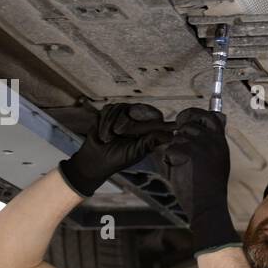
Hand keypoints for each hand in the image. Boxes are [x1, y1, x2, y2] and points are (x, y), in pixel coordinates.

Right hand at [58, 103, 191, 196]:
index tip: (150, 118)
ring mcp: (123, 115)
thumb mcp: (136, 152)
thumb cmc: (118, 159)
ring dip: (112, 124)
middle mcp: (137, 120)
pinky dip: (104, 121)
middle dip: (125, 122)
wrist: (96, 159)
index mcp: (147, 130)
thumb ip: (151, 142)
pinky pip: (109, 109)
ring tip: (108, 138)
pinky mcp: (109, 113)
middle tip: (118, 133)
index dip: (153, 116)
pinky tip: (102, 133)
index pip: (155, 117)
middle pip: (137, 109)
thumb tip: (171, 135)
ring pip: (121, 108)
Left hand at [158, 107, 239, 255]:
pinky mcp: (189, 153)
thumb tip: (213, 119)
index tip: (182, 119)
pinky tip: (180, 172)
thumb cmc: (209, 187)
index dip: (193, 114)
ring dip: (175, 151)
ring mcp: (201, 145)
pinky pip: (170, 149)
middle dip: (180, 137)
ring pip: (177, 138)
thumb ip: (212, 142)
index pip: (209, 116)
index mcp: (221, 142)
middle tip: (181, 154)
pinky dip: (170, 161)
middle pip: (188, 126)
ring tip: (185, 168)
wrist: (208, 205)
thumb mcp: (218, 161)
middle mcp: (213, 140)